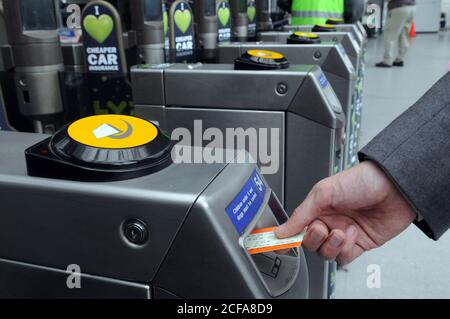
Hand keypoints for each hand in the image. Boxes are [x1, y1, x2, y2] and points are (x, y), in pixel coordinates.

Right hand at [275, 161, 416, 264]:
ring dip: (330, 244)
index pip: (295, 226)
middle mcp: (328, 221)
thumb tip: (282, 230)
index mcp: (317, 207)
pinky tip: (353, 233)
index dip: (286, 236)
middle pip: (308, 243)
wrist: (395, 187)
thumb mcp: (324, 192)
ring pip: (324, 253)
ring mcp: (343, 234)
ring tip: (341, 231)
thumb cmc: (362, 181)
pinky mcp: (358, 244)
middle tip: (321, 228)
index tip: (279, 242)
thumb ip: (301, 214)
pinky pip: (343, 257)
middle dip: (313, 238)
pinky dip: (345, 248)